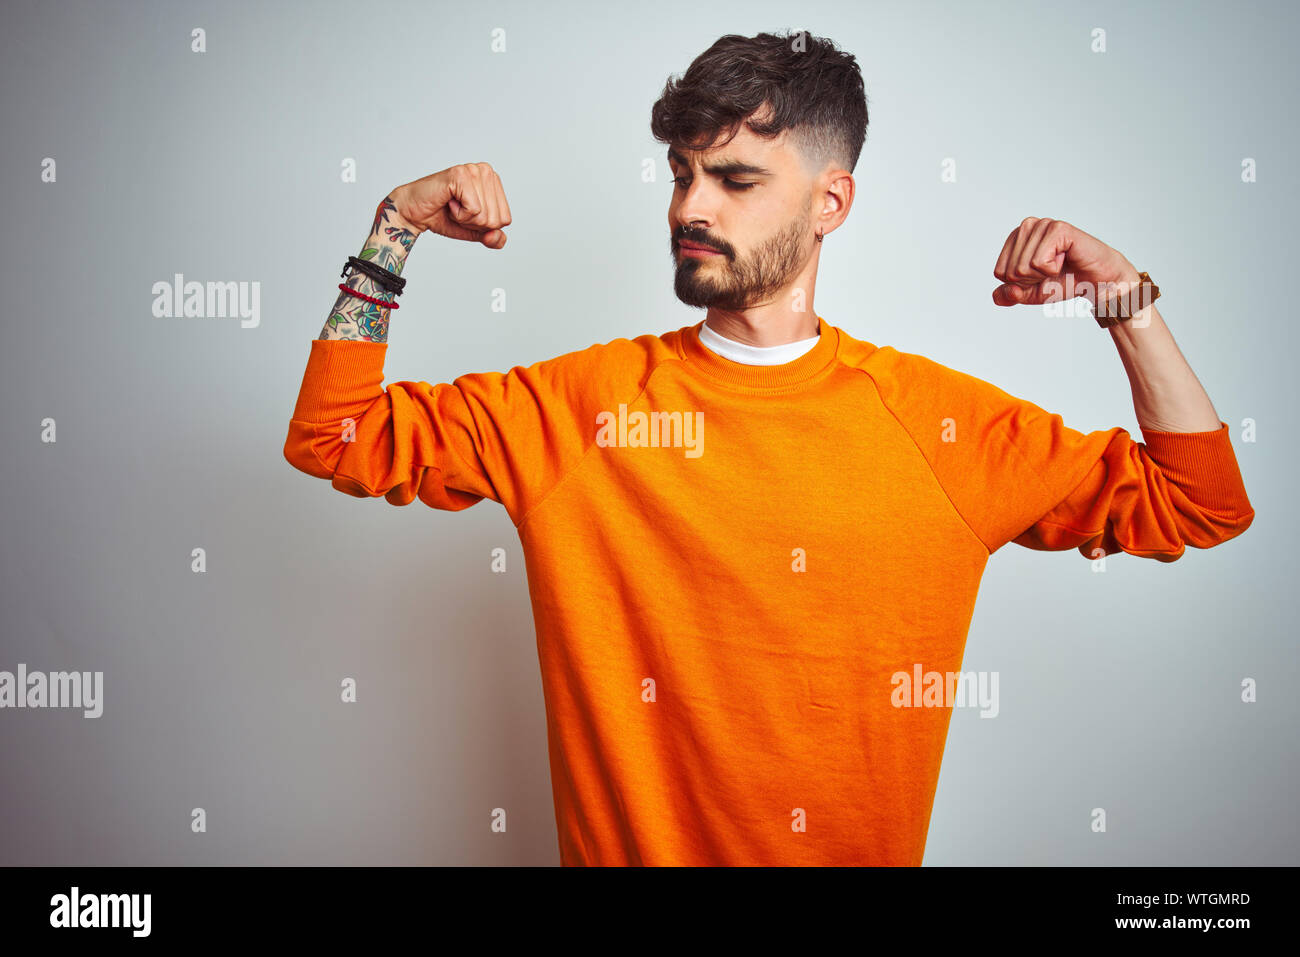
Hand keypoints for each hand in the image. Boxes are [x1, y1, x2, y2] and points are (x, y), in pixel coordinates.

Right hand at [392, 163, 511, 248]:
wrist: (415, 213)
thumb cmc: (443, 217)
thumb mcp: (474, 231)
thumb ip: (492, 237)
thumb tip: (498, 236)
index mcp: (494, 181)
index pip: (505, 219)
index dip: (484, 226)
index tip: (466, 213)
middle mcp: (486, 171)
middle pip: (497, 219)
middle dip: (475, 223)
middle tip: (457, 210)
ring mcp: (474, 170)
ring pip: (486, 215)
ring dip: (465, 219)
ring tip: (452, 205)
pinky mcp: (462, 175)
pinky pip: (474, 210)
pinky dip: (459, 214)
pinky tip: (449, 201)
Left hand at [992, 217, 1138, 307]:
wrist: (1096, 282)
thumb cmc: (1065, 281)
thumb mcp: (1031, 293)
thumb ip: (1010, 295)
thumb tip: (996, 297)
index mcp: (1016, 239)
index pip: (999, 272)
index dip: (1021, 283)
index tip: (1041, 275)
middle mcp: (1027, 226)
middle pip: (1010, 271)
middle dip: (1032, 280)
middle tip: (1053, 271)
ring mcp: (1042, 225)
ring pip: (1023, 267)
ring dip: (1044, 274)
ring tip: (1060, 264)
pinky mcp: (1057, 228)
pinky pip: (1039, 262)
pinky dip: (1052, 269)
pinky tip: (1066, 258)